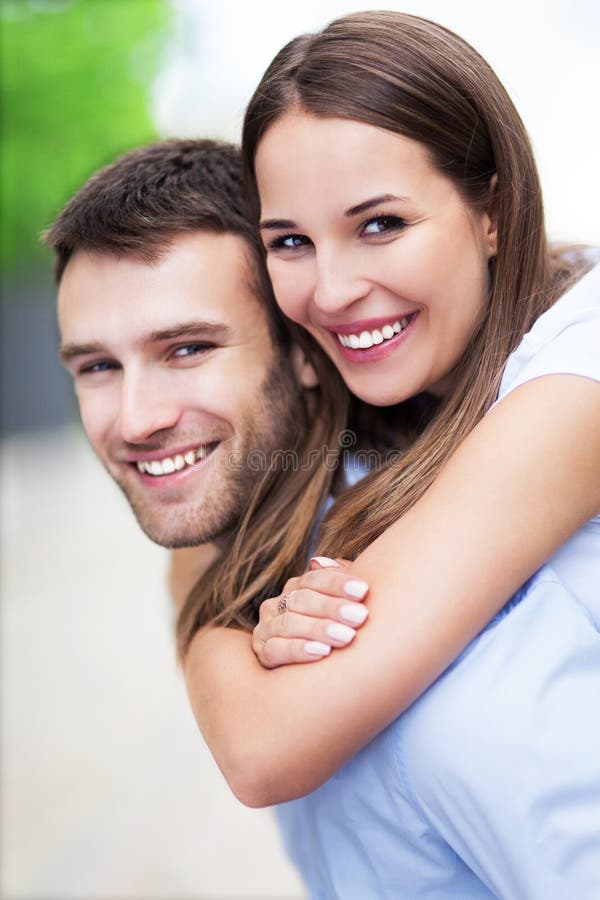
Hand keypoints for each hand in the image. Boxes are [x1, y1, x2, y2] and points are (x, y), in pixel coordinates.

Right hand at [252, 557, 369, 668]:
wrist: (312, 676)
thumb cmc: (334, 630)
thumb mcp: (338, 604)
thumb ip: (337, 581)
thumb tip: (320, 562)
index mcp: (295, 588)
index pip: (314, 580)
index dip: (338, 583)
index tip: (363, 591)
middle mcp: (277, 604)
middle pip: (302, 600)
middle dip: (332, 607)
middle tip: (360, 616)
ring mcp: (266, 628)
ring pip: (290, 624)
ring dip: (319, 629)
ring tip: (346, 636)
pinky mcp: (262, 654)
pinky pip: (277, 650)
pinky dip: (299, 650)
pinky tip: (322, 652)